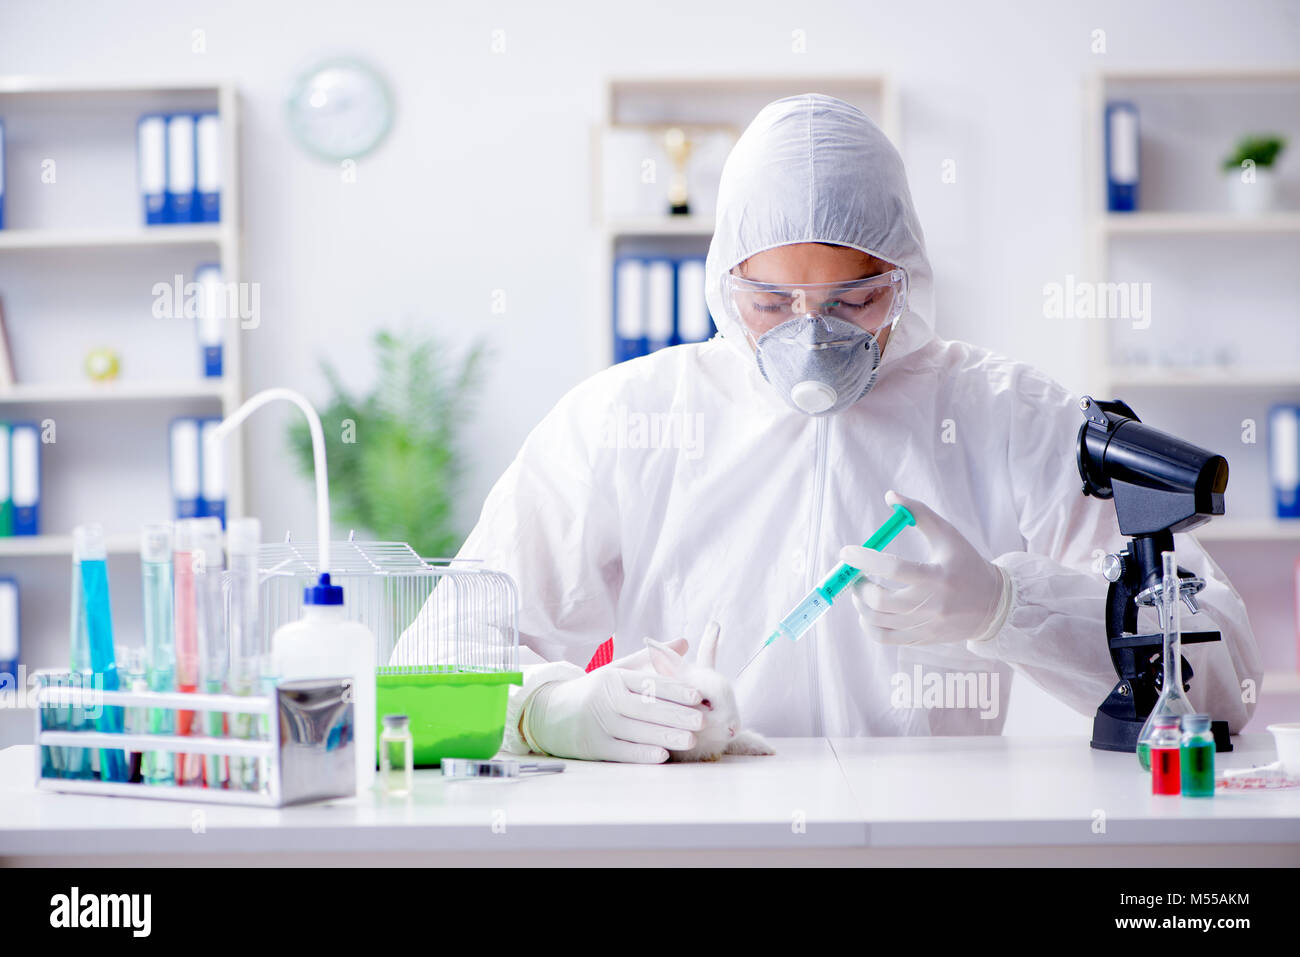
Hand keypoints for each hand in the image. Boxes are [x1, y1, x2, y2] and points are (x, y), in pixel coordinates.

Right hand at [522, 637, 707, 762]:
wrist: (550, 711)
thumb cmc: (594, 691)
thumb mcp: (618, 670)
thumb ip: (651, 659)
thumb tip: (684, 642)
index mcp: (614, 678)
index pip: (648, 684)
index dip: (674, 690)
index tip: (697, 696)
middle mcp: (605, 698)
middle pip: (644, 708)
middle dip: (675, 715)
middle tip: (701, 720)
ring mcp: (598, 723)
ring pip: (636, 730)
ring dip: (664, 736)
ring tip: (690, 739)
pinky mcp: (593, 746)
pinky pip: (621, 751)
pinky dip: (641, 754)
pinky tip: (662, 755)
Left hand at [841, 490, 1009, 645]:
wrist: (994, 605)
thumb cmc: (967, 564)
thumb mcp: (948, 535)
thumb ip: (920, 514)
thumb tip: (890, 496)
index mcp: (938, 577)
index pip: (894, 568)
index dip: (865, 559)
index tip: (847, 551)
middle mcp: (931, 606)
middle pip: (880, 601)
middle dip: (858, 586)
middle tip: (854, 575)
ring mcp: (925, 627)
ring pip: (877, 621)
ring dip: (860, 604)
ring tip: (860, 590)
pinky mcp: (921, 639)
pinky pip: (883, 638)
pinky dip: (868, 624)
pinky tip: (869, 610)